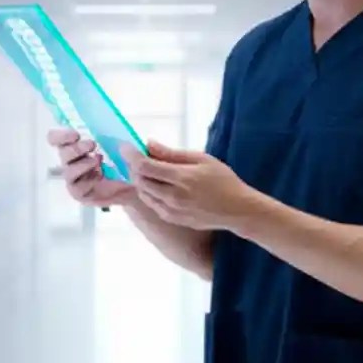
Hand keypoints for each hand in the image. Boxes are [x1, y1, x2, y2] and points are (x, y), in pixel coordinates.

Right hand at [48, 128, 136, 207]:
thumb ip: (111, 136)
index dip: (60, 136)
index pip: (55, 139)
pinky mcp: (79, 193)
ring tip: (99, 161)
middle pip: (62, 153)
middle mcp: (71, 162)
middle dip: (76, 148)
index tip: (75, 135)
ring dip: (83, 164)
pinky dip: (88, 180)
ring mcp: (74, 179)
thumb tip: (110, 131)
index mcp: (75, 146)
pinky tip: (100, 176)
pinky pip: (76, 187)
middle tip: (92, 145)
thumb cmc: (123, 161)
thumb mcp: (118, 144)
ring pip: (68, 171)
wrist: (134, 185)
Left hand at [121, 140, 260, 231]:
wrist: (237, 210)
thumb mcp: (201, 159)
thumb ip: (172, 153)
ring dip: (140, 181)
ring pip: (144, 193)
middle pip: (140, 180)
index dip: (131, 155)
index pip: (145, 166)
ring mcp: (172, 210)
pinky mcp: (173, 219)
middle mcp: (173, 196)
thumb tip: (149, 144)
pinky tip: (156, 185)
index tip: (125, 147)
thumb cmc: (223, 180)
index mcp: (181, 177)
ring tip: (147, 170)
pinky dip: (149, 193)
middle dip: (134, 167)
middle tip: (136, 157)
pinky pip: (152, 204)